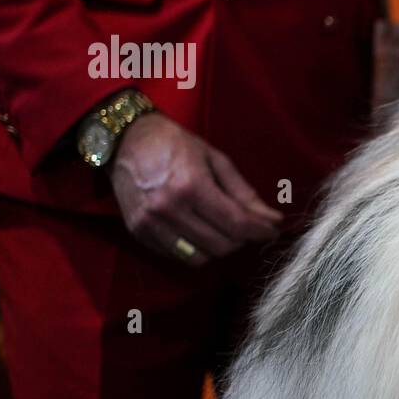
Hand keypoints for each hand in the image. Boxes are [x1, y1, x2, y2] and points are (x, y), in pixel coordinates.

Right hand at [109, 113, 282, 265]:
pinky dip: (195, 249)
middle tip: (246, 226)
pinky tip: (199, 231)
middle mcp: (169, 209)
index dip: (260, 231)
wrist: (124, 140)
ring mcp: (150, 224)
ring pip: (200, 257)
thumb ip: (243, 193)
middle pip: (221, 245)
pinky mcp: (138, 233)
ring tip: (223, 230)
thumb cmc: (175, 144)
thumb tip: (271, 219)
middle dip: (241, 239)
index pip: (236, 223)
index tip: (273, 230)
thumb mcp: (215, 159)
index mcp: (191, 185)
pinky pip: (177, 256)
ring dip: (218, 248)